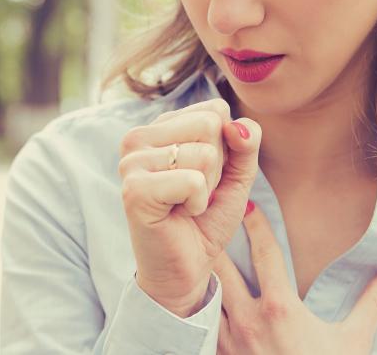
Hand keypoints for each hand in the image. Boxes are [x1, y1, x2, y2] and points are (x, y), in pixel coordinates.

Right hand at [118, 97, 262, 316]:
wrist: (187, 268)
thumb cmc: (206, 219)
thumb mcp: (236, 176)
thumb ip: (245, 144)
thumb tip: (238, 125)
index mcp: (160, 126)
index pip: (215, 109)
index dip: (224, 148)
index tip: (204, 174)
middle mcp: (138, 137)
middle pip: (210, 125)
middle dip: (217, 166)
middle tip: (195, 192)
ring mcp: (132, 162)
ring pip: (204, 153)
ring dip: (207, 187)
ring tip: (186, 203)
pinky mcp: (134, 190)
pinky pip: (192, 181)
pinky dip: (197, 203)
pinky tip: (179, 214)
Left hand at [213, 203, 376, 353]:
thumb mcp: (353, 341)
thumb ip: (372, 303)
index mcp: (279, 309)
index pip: (265, 254)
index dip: (256, 225)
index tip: (248, 204)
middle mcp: (247, 321)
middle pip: (221, 268)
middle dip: (214, 242)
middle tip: (206, 220)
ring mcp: (228, 342)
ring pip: (206, 297)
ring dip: (203, 276)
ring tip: (196, 256)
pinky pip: (201, 330)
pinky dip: (199, 312)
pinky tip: (197, 302)